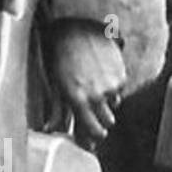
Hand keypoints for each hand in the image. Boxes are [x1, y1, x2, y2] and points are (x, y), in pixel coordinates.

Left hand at [51, 22, 127, 144]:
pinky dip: (112, 88)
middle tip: (91, 114)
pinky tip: (101, 75)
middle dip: (100, 122)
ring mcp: (111, 87)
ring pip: (113, 107)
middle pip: (106, 123)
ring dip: (106, 103)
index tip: (90, 141)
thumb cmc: (62, 57)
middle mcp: (96, 96)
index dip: (91, 138)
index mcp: (77, 99)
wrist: (79, 31)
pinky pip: (119, 91)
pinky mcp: (122, 77)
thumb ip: (56, 110)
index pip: (91, 131)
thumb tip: (49, 129)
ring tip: (93, 86)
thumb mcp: (55, 83)